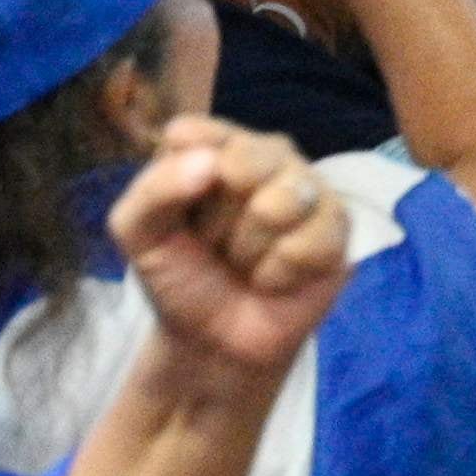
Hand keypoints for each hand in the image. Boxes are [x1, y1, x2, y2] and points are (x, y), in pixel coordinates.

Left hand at [109, 116, 350, 375]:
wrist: (214, 341)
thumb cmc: (179, 275)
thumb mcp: (138, 234)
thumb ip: (154, 189)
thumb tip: (212, 163)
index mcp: (213, 143)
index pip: (191, 133)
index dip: (178, 183)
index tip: (178, 217)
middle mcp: (265, 153)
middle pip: (239, 164)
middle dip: (217, 222)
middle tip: (216, 244)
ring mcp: (306, 185)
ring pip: (278, 203)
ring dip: (248, 250)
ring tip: (245, 262)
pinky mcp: (337, 225)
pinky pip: (306, 242)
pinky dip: (277, 274)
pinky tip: (273, 279)